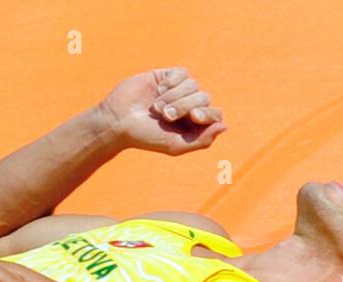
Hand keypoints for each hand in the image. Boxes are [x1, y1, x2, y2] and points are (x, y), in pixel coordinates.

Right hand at [100, 68, 225, 155]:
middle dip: (185, 106)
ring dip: (174, 97)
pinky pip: (182, 73)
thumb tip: (224, 125)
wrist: (118, 121)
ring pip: (193, 85)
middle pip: (204, 98)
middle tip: (165, 116)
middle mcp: (189, 106)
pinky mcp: (168, 76)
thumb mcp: (175, 145)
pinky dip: (171, 83)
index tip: (192, 117)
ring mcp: (179, 90)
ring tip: (156, 107)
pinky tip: (158, 91)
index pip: (215, 114)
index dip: (207, 113)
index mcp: (193, 125)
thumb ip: (202, 140)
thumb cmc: (145, 137)